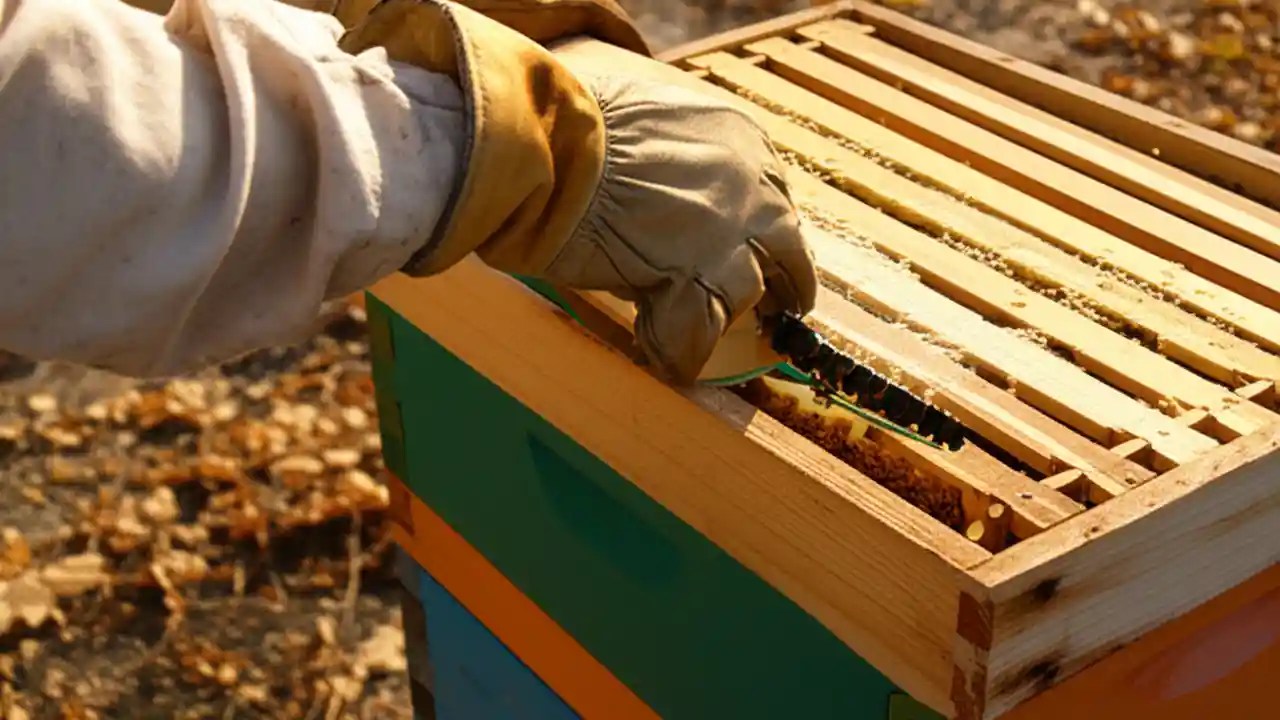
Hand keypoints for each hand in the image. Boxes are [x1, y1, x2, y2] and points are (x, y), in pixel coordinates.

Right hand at [543, 44, 817, 382]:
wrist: (552, 141)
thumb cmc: (577, 114)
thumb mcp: (649, 103)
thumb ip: (668, 136)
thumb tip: (649, 157)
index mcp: (743, 140)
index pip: (771, 198)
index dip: (755, 230)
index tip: (744, 247)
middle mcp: (752, 190)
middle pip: (788, 251)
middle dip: (780, 281)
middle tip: (766, 307)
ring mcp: (729, 240)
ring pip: (749, 296)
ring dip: (724, 317)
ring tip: (702, 334)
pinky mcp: (694, 286)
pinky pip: (697, 338)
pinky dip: (678, 354)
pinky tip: (666, 360)